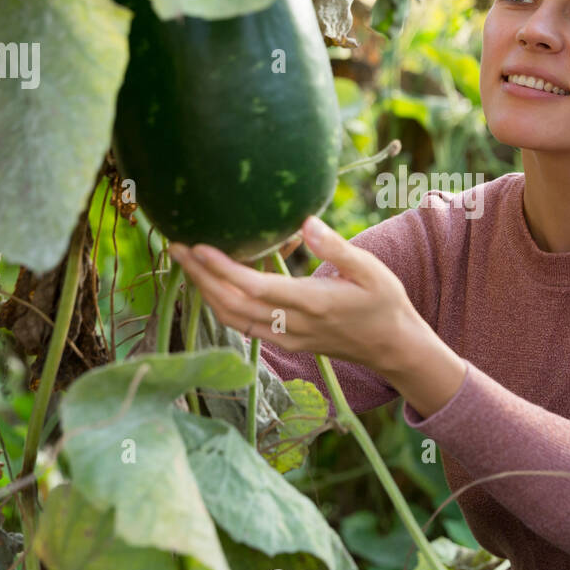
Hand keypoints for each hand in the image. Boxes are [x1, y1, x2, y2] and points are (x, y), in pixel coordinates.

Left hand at [169, 216, 418, 374]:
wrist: (392, 347)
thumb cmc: (384, 302)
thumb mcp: (369, 269)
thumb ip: (335, 247)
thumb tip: (305, 222)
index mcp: (313, 303)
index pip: (256, 288)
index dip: (223, 270)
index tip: (198, 247)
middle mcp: (294, 325)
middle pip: (233, 305)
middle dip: (200, 277)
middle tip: (177, 246)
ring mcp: (287, 338)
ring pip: (233, 320)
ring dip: (206, 292)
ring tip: (188, 262)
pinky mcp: (286, 342)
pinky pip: (243, 325)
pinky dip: (222, 304)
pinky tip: (213, 283)